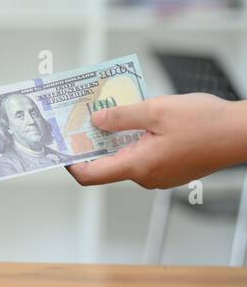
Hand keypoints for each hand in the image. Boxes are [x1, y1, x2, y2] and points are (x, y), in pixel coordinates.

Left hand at [69, 93, 246, 189]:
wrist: (243, 133)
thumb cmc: (206, 123)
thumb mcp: (155, 110)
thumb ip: (121, 117)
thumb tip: (96, 121)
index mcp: (139, 166)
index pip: (91, 175)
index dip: (70, 162)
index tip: (58, 147)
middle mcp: (148, 176)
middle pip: (107, 163)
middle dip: (92, 141)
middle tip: (81, 118)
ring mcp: (161, 174)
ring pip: (126, 156)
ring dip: (114, 136)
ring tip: (106, 111)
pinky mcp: (171, 168)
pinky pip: (143, 155)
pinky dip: (133, 138)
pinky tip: (134, 119)